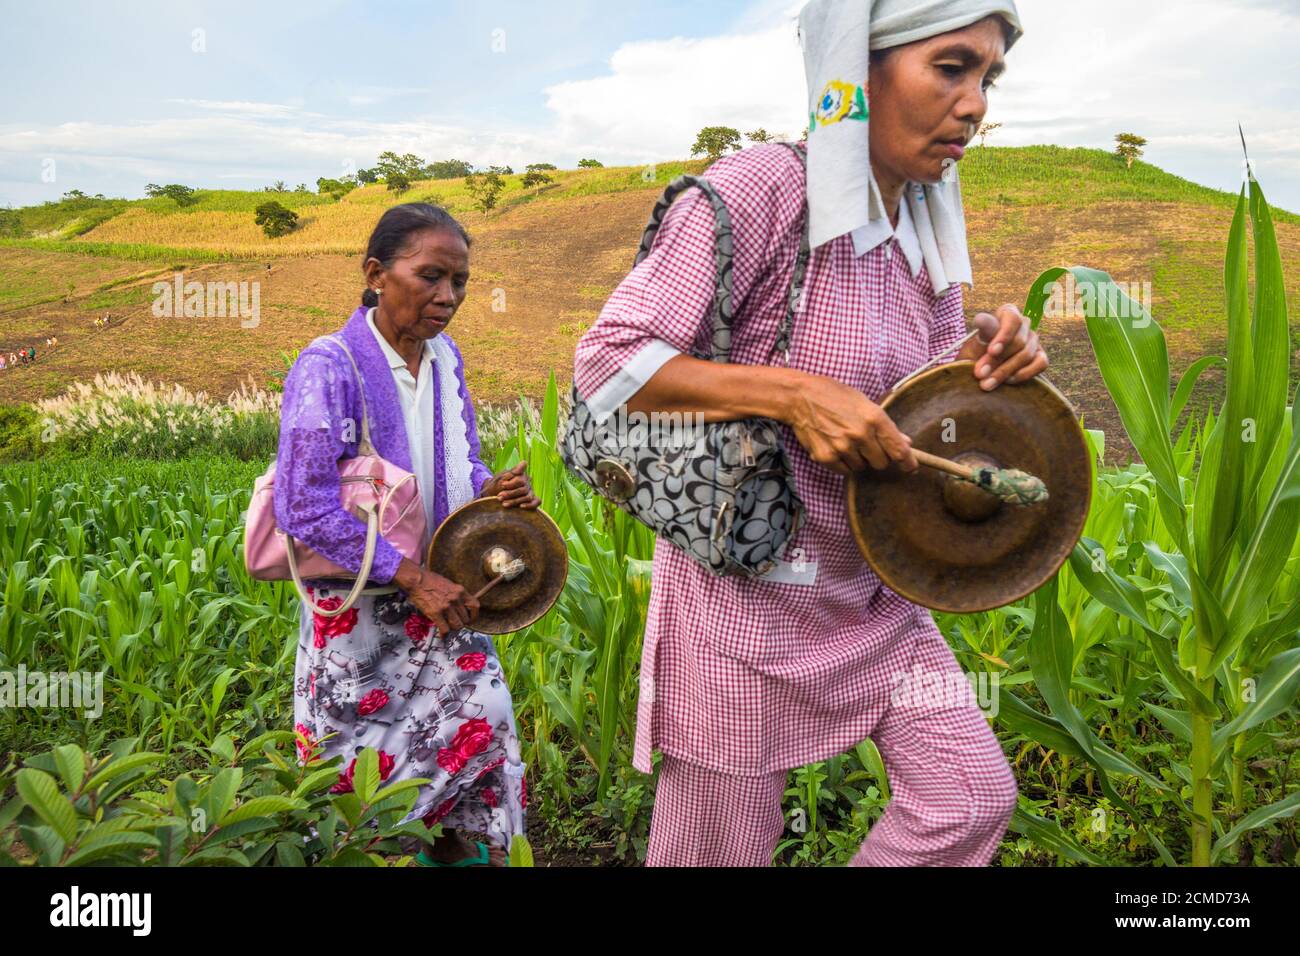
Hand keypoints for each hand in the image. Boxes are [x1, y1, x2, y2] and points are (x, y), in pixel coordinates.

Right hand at [393, 558, 478, 637]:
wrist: (416, 579)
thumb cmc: (429, 580)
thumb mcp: (448, 584)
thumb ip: (455, 594)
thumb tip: (460, 606)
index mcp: (460, 591)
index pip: (475, 606)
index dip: (474, 616)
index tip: (470, 620)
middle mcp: (455, 599)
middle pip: (465, 619)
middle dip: (461, 623)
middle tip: (455, 624)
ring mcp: (446, 607)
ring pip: (457, 625)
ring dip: (453, 628)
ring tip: (448, 627)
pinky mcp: (435, 613)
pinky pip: (445, 628)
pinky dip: (444, 634)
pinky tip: (442, 635)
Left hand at [482, 461, 540, 508]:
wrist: (491, 497)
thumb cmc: (496, 486)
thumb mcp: (501, 477)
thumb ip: (513, 472)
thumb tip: (525, 462)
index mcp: (521, 476)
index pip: (520, 480)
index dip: (512, 484)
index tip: (502, 485)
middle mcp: (527, 484)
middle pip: (523, 489)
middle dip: (510, 493)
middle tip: (499, 496)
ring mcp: (530, 493)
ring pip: (527, 497)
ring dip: (515, 501)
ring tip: (503, 504)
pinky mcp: (531, 502)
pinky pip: (536, 502)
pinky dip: (529, 505)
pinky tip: (521, 506)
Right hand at [786, 372, 917, 474]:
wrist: (799, 397)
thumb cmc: (833, 395)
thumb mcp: (863, 402)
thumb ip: (884, 425)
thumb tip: (904, 442)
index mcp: (874, 418)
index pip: (899, 449)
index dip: (908, 462)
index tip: (910, 467)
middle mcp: (861, 434)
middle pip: (881, 462)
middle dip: (877, 456)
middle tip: (865, 445)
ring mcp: (843, 447)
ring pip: (861, 467)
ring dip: (857, 459)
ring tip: (845, 441)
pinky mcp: (826, 457)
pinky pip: (844, 470)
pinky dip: (842, 462)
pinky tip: (834, 445)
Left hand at [958, 304, 1047, 388]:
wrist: (980, 374)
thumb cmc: (975, 355)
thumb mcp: (974, 344)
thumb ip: (982, 334)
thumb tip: (981, 320)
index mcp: (1007, 313)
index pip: (1012, 319)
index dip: (1003, 336)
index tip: (992, 351)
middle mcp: (1024, 324)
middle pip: (1018, 341)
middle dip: (997, 360)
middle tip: (980, 374)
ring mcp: (1034, 341)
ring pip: (1026, 354)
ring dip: (1005, 371)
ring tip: (987, 383)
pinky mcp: (1041, 357)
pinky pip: (1041, 364)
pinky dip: (1024, 374)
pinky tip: (1008, 381)